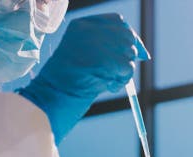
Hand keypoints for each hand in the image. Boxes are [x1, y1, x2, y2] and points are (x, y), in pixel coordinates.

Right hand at [18, 14, 148, 142]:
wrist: (50, 98)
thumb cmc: (66, 83)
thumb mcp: (84, 56)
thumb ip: (107, 47)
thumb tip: (142, 51)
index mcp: (82, 25)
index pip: (117, 21)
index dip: (129, 37)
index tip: (136, 52)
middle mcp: (89, 29)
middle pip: (126, 35)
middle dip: (129, 55)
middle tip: (120, 73)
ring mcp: (96, 44)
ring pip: (129, 53)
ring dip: (124, 72)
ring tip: (107, 82)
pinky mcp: (104, 60)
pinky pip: (128, 68)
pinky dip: (122, 81)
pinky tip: (108, 88)